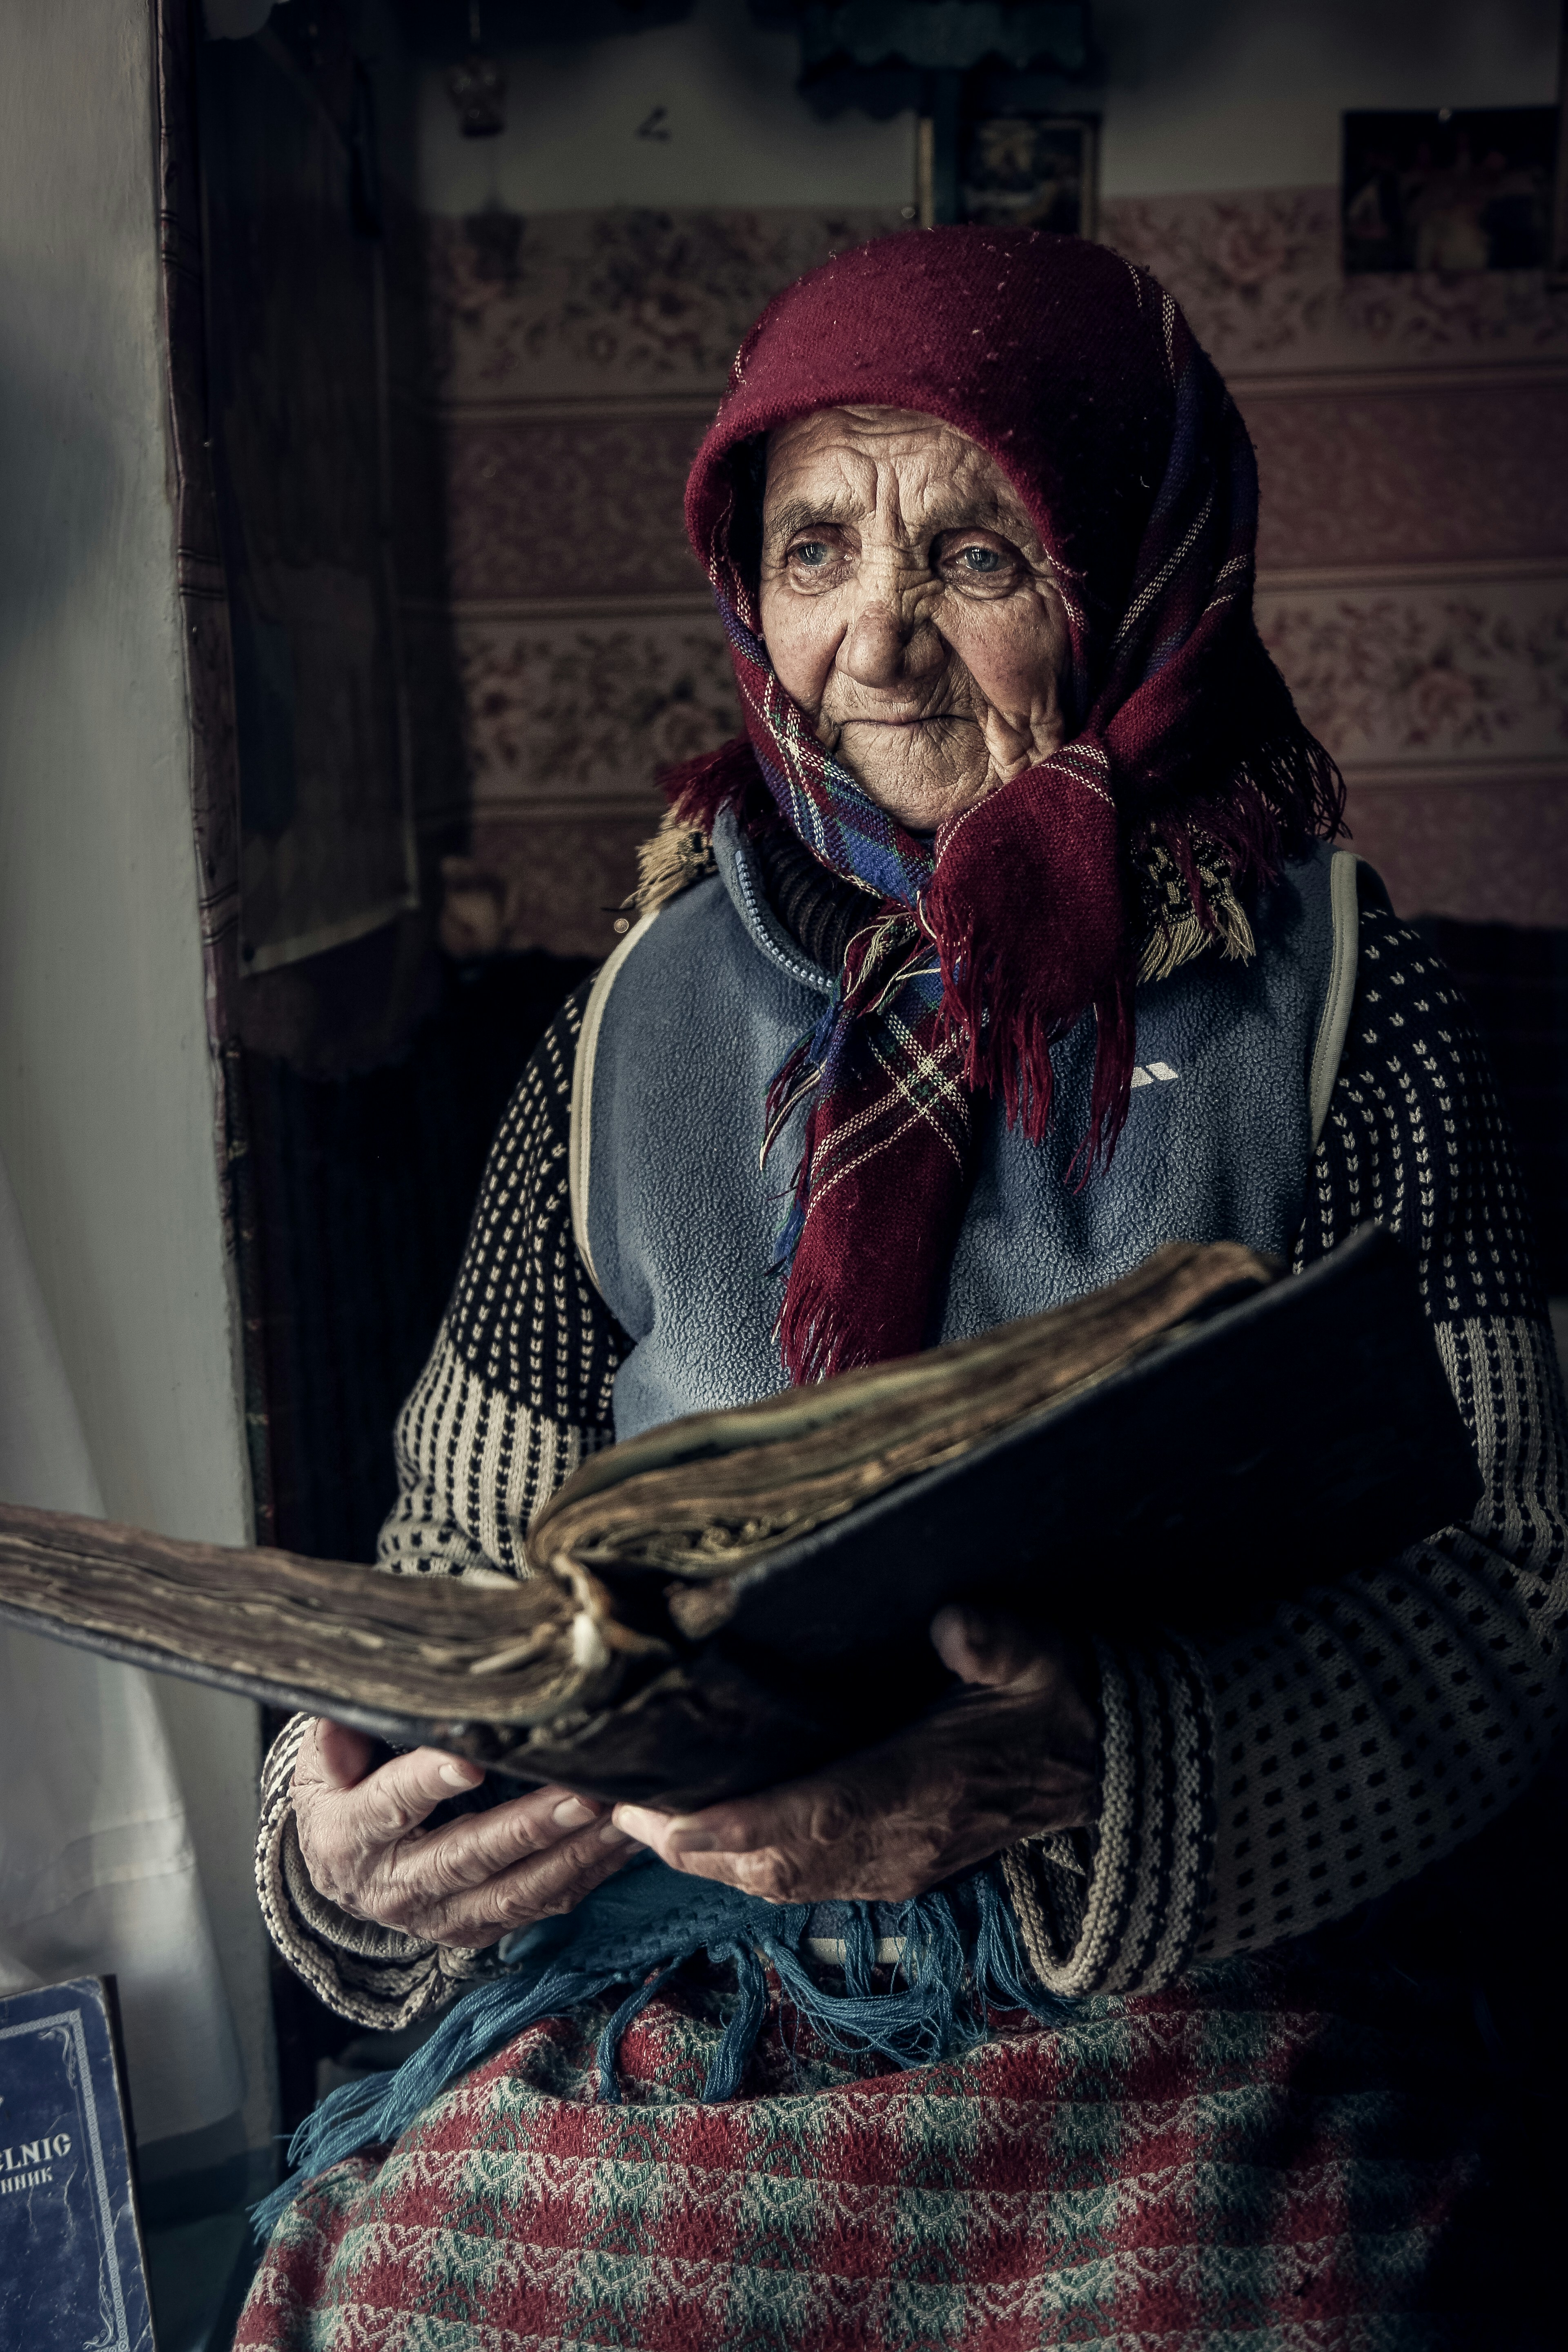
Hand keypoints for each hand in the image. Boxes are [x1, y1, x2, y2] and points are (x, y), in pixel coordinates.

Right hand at [291, 1720, 640, 1949]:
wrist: (339, 1867)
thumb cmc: (341, 1792)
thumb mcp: (322, 1761)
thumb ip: (338, 1733)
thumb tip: (349, 1707)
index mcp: (349, 1838)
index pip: (390, 1807)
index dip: (428, 1784)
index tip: (472, 1761)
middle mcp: (394, 1887)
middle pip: (465, 1858)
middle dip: (528, 1828)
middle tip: (581, 1794)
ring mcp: (439, 1916)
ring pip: (511, 1892)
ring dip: (570, 1856)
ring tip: (617, 1816)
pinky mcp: (476, 1929)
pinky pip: (536, 1907)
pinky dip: (583, 1876)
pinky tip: (620, 1842)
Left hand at [614, 1606, 1098, 1903]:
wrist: (1102, 1772)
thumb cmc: (1057, 1703)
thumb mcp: (1040, 1657)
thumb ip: (997, 1641)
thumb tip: (954, 1623)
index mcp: (928, 1791)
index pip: (813, 1819)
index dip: (732, 1823)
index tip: (658, 1811)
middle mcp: (901, 1846)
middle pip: (774, 1865)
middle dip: (691, 1844)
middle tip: (616, 1803)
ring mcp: (897, 1869)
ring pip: (780, 1882)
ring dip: (709, 1857)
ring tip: (642, 1817)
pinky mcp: (896, 1873)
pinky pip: (803, 1882)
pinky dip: (745, 1863)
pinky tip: (708, 1832)